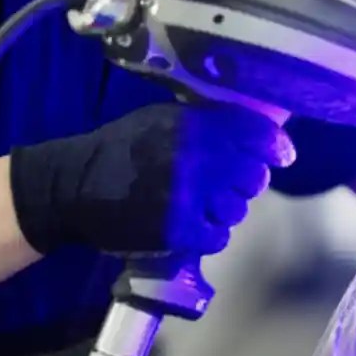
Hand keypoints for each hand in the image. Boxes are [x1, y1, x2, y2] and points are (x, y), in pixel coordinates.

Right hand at [9, 104, 294, 256]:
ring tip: (199, 205)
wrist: (72, 187)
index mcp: (194, 126)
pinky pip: (218, 236)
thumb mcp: (162, 119)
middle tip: (223, 184)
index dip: (275, 145)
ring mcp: (188, 196)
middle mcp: (196, 158)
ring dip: (224, 209)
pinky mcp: (178, 230)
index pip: (256, 133)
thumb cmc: (120, 149)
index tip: (283, 155)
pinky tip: (192, 225)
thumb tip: (256, 131)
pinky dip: (209, 234)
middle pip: (253, 176)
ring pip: (237, 209)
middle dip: (244, 181)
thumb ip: (207, 123)